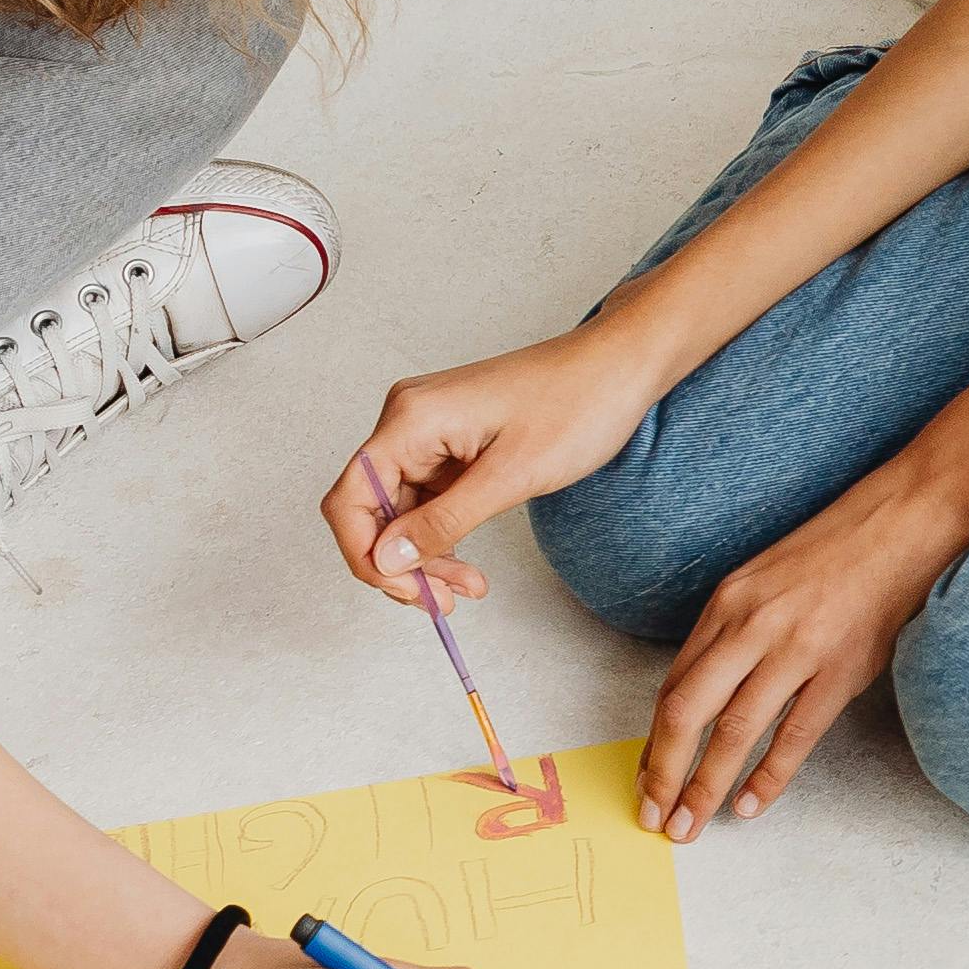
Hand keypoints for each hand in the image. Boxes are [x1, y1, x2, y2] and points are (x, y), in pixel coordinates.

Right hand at [325, 329, 663, 612]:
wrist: (619, 367)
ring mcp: (430, 433)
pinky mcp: (452, 444)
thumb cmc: (577, 404)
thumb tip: (386, 559)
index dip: (365, 554)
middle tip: (444, 602)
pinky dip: (443, 535)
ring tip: (468, 587)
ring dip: (426, 556)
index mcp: (411, 420)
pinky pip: (428, 501)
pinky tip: (467, 565)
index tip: (405, 592)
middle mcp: (408, 422)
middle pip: (372, 511)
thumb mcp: (511, 476)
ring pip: (401, 512)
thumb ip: (443, 521)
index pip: (350, 499)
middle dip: (403, 563)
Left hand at [638, 454, 968, 839]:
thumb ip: (732, 631)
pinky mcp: (842, 669)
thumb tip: (705, 696)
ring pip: (734, 732)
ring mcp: (797, 649)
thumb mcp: (765, 579)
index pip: (673, 686)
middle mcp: (752, 626)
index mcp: (727, 602)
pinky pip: (795, 736)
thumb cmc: (837, 550)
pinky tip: (751, 804)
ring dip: (706, 786)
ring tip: (690, 826)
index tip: (646, 779)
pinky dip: (769, 776)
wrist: (904, 521)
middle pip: (687, 713)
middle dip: (664, 774)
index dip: (653, 741)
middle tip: (653, 818)